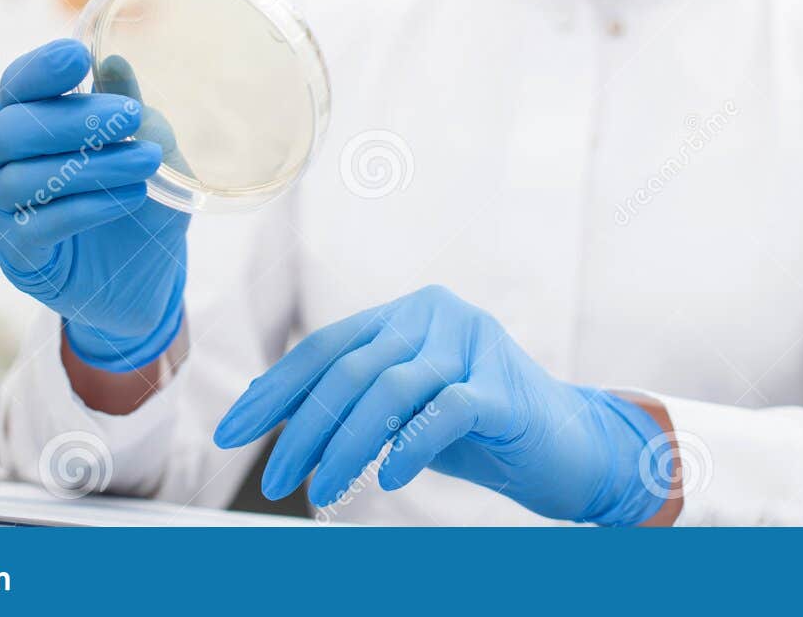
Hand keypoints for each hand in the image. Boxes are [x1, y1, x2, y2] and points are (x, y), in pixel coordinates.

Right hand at [0, 38, 188, 372]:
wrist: (138, 275)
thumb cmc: (132, 194)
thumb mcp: (144, 146)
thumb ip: (125, 107)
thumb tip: (116, 63)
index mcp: (20, 118)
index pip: (15, 86)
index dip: (40, 70)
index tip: (79, 57)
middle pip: (11, 130)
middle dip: (72, 120)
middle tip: (130, 116)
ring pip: (26, 179)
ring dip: (93, 166)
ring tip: (147, 162)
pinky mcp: (17, 254)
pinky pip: (40, 225)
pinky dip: (88, 207)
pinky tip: (132, 196)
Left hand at [213, 285, 669, 524]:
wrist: (569, 447)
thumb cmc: (481, 429)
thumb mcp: (409, 409)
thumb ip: (357, 400)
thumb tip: (278, 414)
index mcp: (408, 313)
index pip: (327, 347)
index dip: (276, 390)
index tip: (232, 430)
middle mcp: (438, 315)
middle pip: (350, 368)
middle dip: (303, 428)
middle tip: (276, 479)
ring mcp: (474, 345)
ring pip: (390, 389)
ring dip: (345, 444)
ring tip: (320, 489)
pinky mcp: (504, 387)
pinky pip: (443, 412)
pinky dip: (409, 446)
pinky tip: (388, 479)